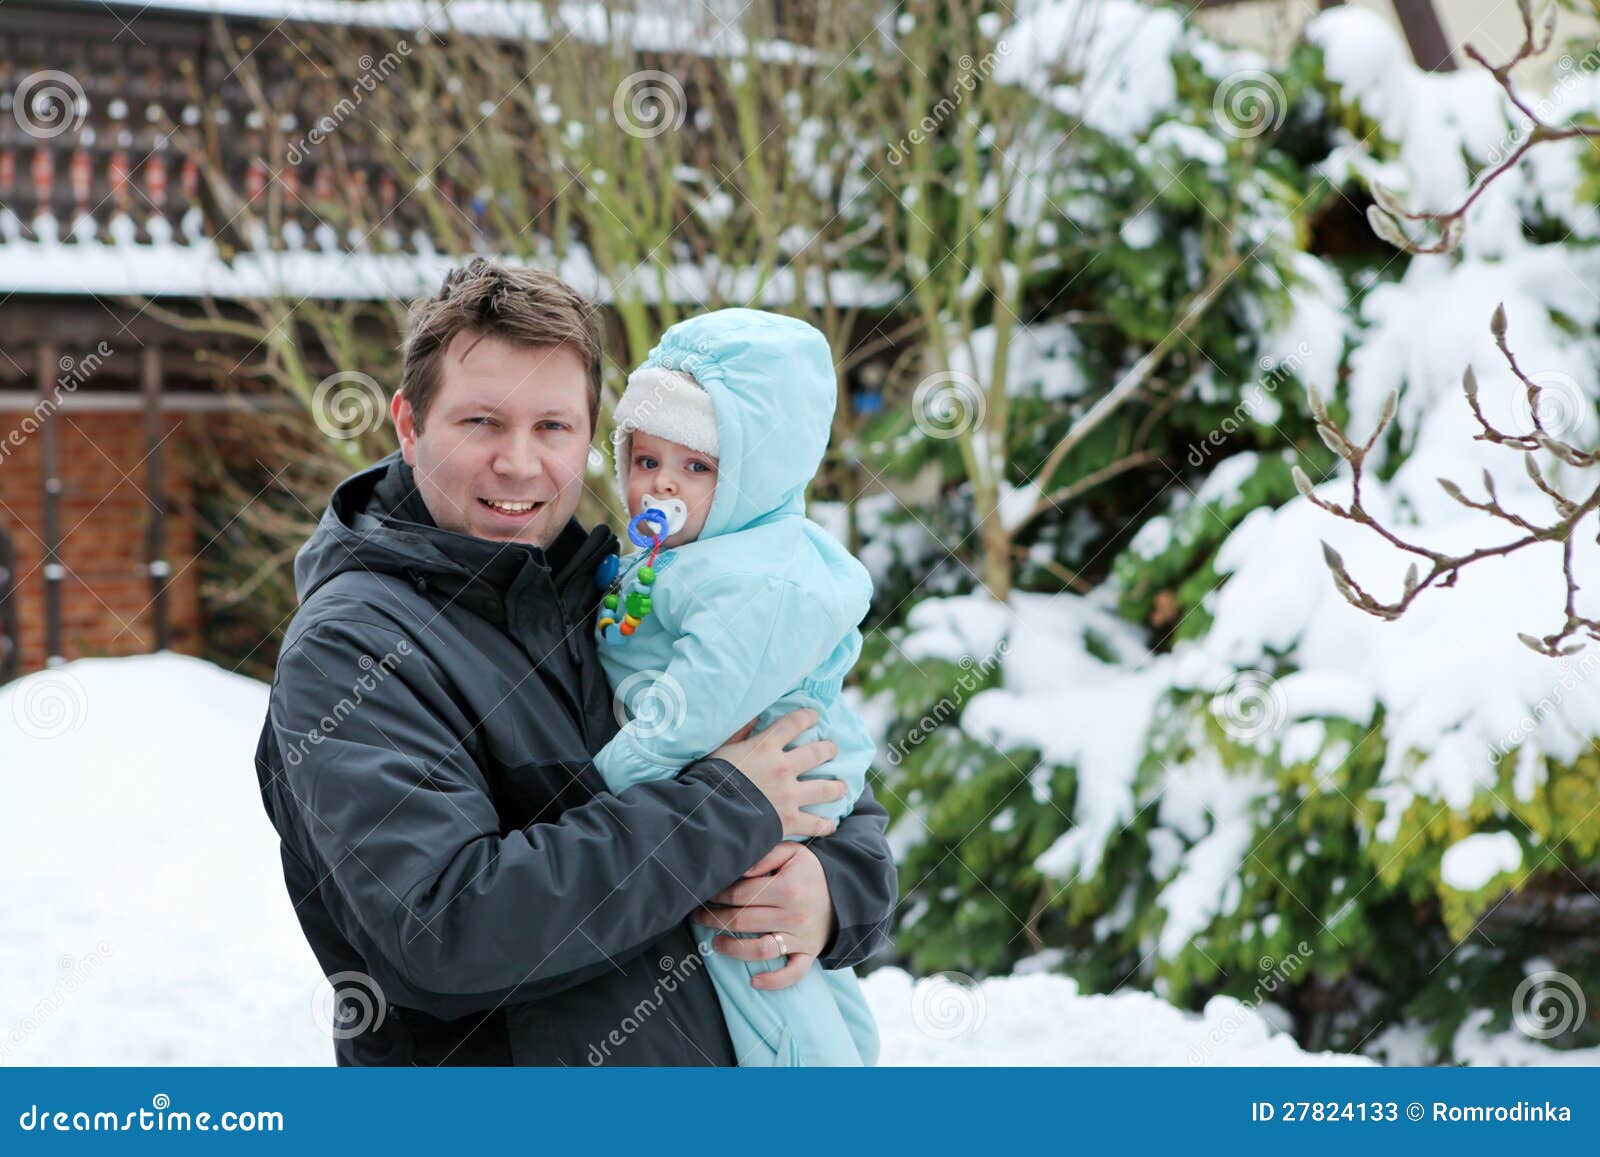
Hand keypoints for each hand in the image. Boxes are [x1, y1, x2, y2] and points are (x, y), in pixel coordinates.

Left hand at [690, 842, 835, 989]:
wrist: (846, 892)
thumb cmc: (811, 871)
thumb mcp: (792, 852)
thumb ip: (765, 855)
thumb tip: (740, 869)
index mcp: (787, 887)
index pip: (740, 894)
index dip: (717, 894)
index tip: (705, 893)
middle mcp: (794, 914)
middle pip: (743, 921)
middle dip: (715, 919)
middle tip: (698, 917)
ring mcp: (802, 937)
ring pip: (761, 949)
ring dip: (733, 949)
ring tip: (715, 943)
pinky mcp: (809, 954)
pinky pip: (792, 973)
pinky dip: (774, 981)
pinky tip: (753, 981)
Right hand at [711, 709, 842, 838]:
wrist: (709, 815)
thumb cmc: (710, 780)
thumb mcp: (722, 749)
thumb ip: (740, 732)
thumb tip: (755, 713)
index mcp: (766, 747)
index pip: (794, 723)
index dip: (808, 717)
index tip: (815, 716)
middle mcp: (783, 768)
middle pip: (818, 753)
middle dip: (829, 749)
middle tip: (833, 749)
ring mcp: (789, 795)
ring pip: (825, 788)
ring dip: (837, 787)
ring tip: (842, 786)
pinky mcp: (790, 820)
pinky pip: (815, 823)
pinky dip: (825, 825)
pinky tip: (831, 825)